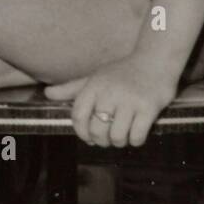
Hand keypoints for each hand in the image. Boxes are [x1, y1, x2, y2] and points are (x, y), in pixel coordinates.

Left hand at [44, 55, 178, 147]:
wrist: (156, 60)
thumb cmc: (122, 72)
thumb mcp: (95, 77)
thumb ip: (72, 89)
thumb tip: (47, 94)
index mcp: (94, 85)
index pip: (78, 116)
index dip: (81, 132)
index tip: (88, 137)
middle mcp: (110, 92)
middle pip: (97, 130)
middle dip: (101, 141)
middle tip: (108, 139)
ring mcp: (130, 100)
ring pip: (117, 137)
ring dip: (119, 142)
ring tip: (122, 137)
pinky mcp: (148, 107)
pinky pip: (136, 136)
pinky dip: (135, 141)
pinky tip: (136, 134)